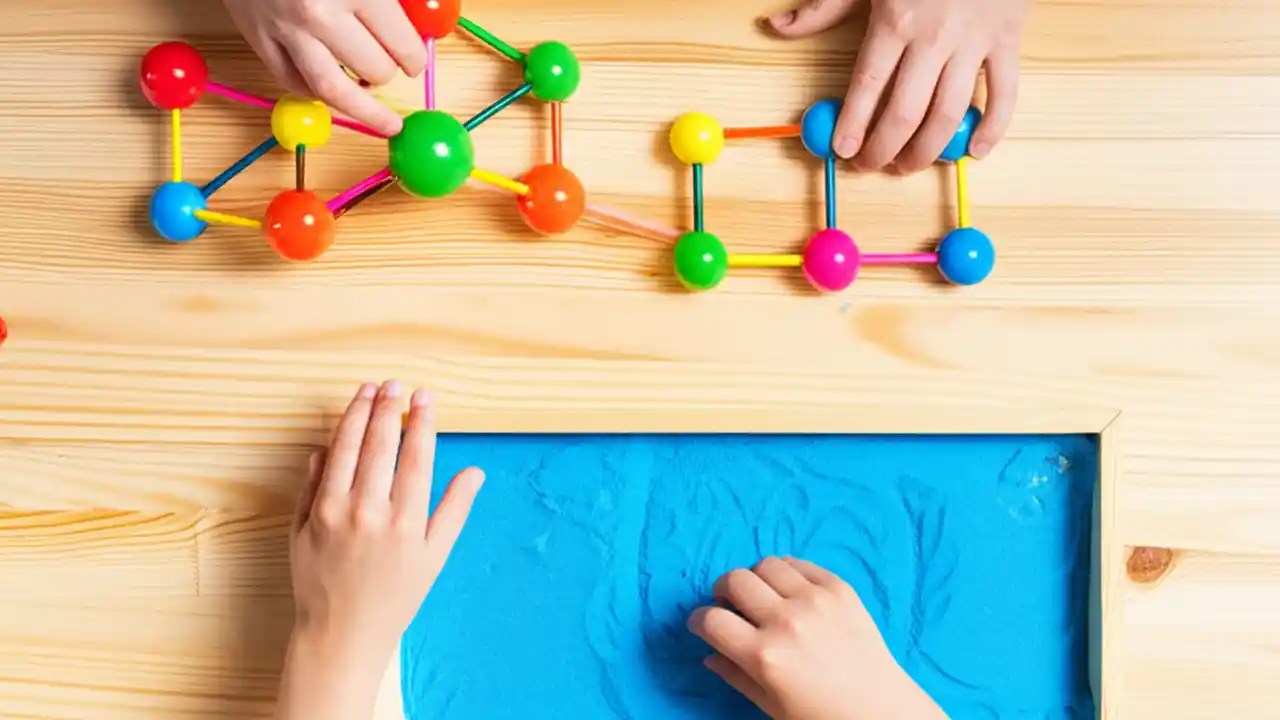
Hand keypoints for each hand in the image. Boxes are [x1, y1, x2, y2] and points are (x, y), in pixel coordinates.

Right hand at [223, 0, 424, 134]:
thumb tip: (413, 29)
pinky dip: (318, 93)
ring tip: (383, 121)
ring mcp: (286, 32)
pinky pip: (294, 83)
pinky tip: (333, 90)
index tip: (415, 62)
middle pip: (374, 70)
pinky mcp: (258, 40)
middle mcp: (320, 15)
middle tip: (393, 71)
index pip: (401, 45)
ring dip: (364, 109)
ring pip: (333, 91)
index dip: (415, 58)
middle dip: (389, 74)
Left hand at [275, 381, 483, 719]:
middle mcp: (368, 513)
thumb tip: (474, 472)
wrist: (342, 634)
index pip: (416, 456)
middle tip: (394, 384)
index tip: (424, 396)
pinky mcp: (304, 522)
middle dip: (388, 408)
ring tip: (366, 392)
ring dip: (356, 416)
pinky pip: (315, 476)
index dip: (421, 421)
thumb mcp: (435, 557)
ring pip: (344, 451)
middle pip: (380, 445)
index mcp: (405, 522)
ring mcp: (332, 515)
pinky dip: (326, 451)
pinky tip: (335, 432)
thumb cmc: (395, 598)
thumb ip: (453, 510)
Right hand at [688, 556, 945, 719]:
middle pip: (733, 580)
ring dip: (755, 579)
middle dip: (723, 592)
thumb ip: (735, 676)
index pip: (711, 620)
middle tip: (731, 606)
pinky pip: (799, 563)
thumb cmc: (822, 716)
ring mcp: (815, 600)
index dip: (699, 620)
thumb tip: (708, 654)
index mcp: (765, 656)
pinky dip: (787, 573)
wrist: (881, 710)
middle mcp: (787, 621)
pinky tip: (789, 591)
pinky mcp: (839, 588)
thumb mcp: (771, 706)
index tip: (703, 624)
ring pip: (765, 564)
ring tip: (762, 596)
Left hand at [767, 0, 1028, 172]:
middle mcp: (933, 38)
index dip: (854, 125)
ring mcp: (973, 42)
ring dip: (928, 149)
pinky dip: (993, 127)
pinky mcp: (1008, 40)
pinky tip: (973, 152)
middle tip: (873, 165)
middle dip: (886, 148)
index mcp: (895, 21)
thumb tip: (778, 27)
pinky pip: (1005, 93)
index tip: (844, 152)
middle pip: (906, 111)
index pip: (868, 87)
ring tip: (909, 166)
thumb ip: (823, 7)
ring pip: (950, 112)